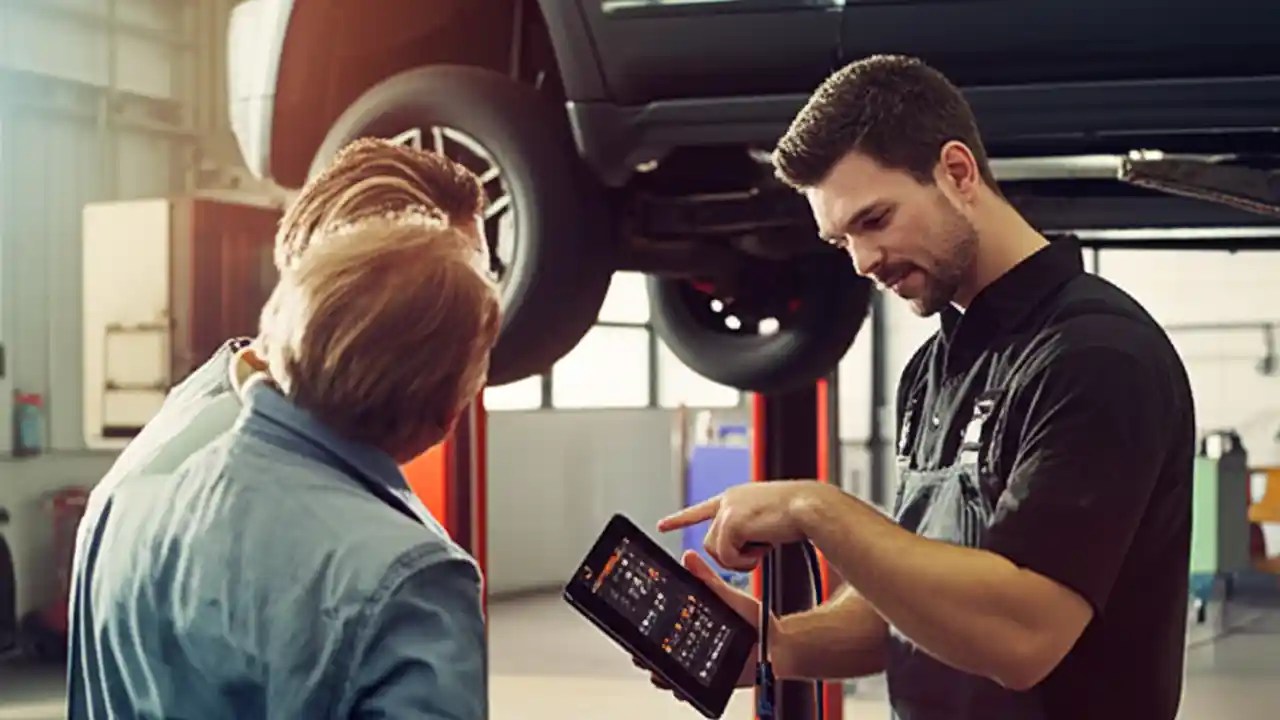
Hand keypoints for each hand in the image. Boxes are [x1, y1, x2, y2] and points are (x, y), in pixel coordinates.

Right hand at [633, 551, 774, 693]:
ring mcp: (699, 664)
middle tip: (639, 649)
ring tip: (655, 667)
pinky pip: (688, 690)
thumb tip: (688, 557)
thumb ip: (708, 580)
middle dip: (644, 652)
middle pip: (658, 651)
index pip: (661, 625)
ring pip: (668, 672)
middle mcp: (691, 644)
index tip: (635, 621)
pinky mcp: (709, 681)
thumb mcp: (729, 596)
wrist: (778, 647)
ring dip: (659, 672)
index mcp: (692, 622)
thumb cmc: (756, 621)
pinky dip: (679, 689)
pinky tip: (677, 685)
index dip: (644, 626)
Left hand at [657, 481, 826, 570]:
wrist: (811, 506)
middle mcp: (728, 500)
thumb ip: (750, 526)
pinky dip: (747, 560)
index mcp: (736, 497)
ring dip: (742, 558)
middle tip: (758, 550)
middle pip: (711, 542)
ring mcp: (728, 510)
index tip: (662, 525)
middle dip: (731, 555)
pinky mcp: (731, 523)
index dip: (681, 519)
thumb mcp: (768, 517)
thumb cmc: (800, 513)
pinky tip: (765, 546)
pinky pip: (729, 556)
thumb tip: (746, 544)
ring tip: (765, 545)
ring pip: (718, 552)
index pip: (702, 509)